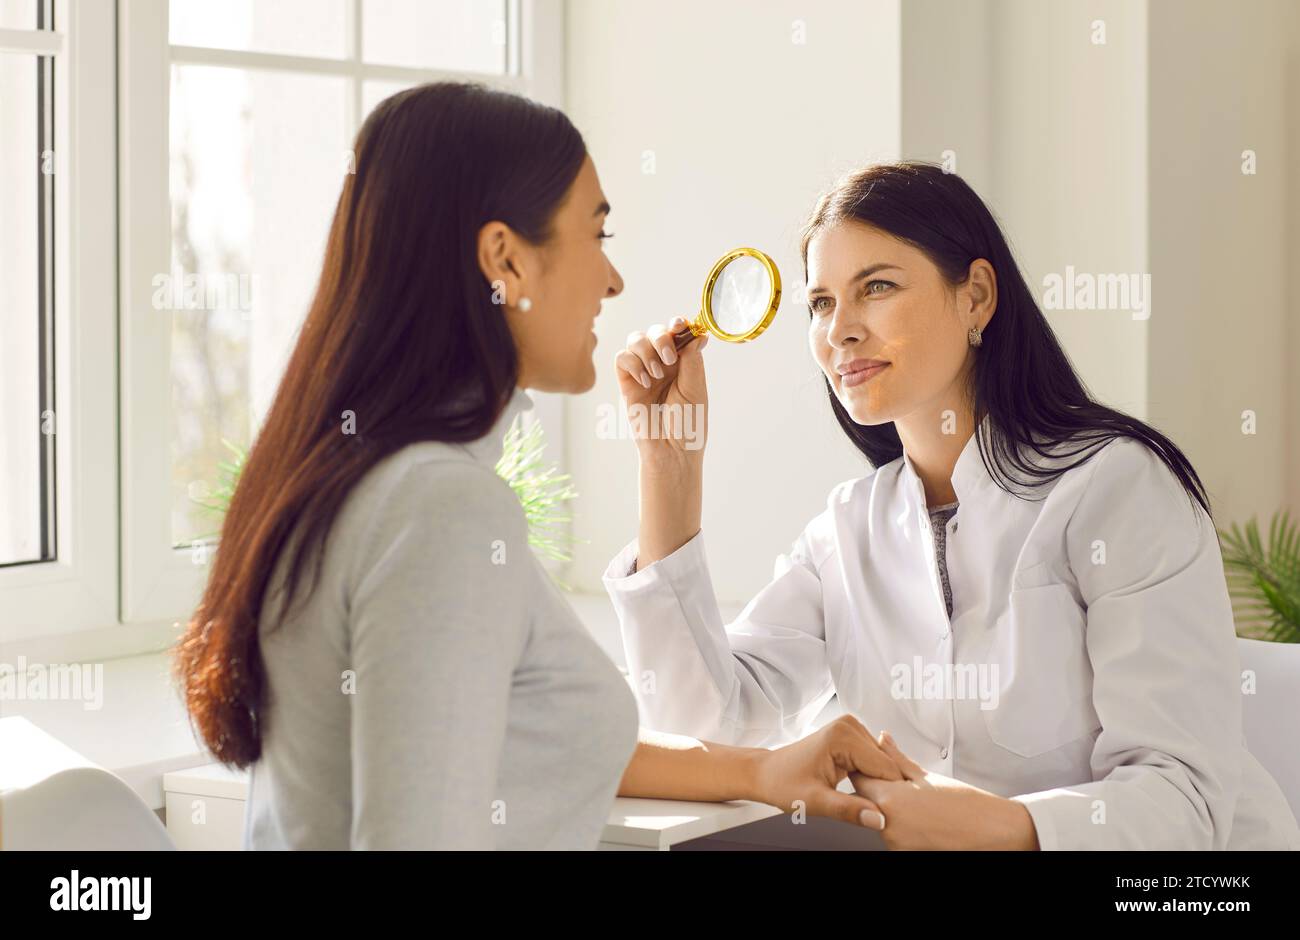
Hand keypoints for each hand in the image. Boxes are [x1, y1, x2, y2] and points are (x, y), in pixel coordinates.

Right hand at [614, 316, 708, 463]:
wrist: (671, 451)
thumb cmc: (688, 424)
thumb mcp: (695, 389)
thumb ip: (693, 361)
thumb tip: (696, 334)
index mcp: (683, 362)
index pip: (677, 333)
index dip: (677, 324)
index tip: (679, 325)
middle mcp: (662, 364)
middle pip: (654, 331)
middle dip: (661, 338)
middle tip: (669, 358)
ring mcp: (643, 372)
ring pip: (635, 339)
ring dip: (646, 350)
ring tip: (656, 374)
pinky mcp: (627, 383)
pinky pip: (622, 358)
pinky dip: (632, 363)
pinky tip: (645, 382)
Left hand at [750, 715, 904, 830]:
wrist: (767, 774)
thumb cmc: (783, 783)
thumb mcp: (815, 802)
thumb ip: (848, 810)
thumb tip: (879, 819)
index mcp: (843, 736)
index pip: (887, 768)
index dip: (886, 794)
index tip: (877, 812)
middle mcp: (849, 726)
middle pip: (887, 764)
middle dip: (881, 788)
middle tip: (863, 806)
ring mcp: (851, 729)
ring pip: (884, 763)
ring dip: (877, 783)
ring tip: (858, 796)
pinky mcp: (851, 737)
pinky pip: (874, 760)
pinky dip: (871, 777)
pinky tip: (857, 787)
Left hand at [849, 731, 1040, 849]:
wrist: (991, 831)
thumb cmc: (965, 803)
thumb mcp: (927, 776)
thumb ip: (897, 758)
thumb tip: (883, 739)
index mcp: (890, 799)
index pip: (858, 779)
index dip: (865, 769)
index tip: (874, 765)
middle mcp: (887, 825)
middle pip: (866, 800)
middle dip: (876, 788)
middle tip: (900, 783)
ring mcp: (894, 843)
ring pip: (878, 817)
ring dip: (888, 808)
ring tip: (917, 802)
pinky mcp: (903, 854)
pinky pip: (891, 833)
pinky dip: (899, 823)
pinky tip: (920, 817)